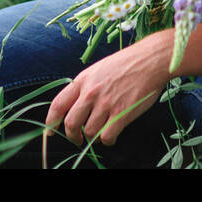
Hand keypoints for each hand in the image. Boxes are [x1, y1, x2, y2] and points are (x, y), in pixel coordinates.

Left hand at [44, 43, 168, 145]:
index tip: (50, 131)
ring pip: (89, 132)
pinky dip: (107, 141)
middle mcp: (91, 93)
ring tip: (100, 132)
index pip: (58, 104)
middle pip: (71, 124)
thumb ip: (85, 86)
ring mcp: (106, 104)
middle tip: (78, 139)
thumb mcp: (98, 69)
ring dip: (93, 138)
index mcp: (83, 80)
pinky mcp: (121, 114)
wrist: (151, 60)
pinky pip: (106, 137)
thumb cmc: (126, 63)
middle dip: (72, 136)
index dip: (50, 121)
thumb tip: (76, 105)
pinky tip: (112, 135)